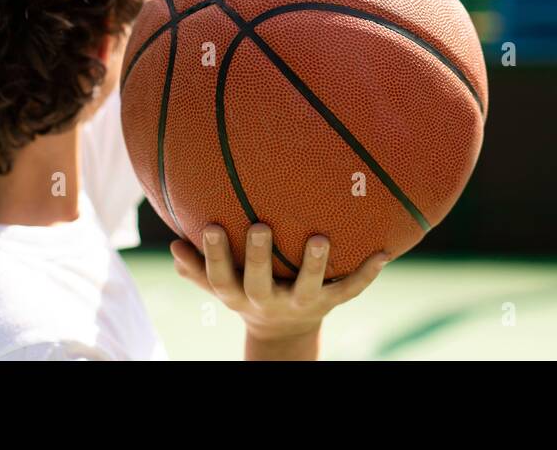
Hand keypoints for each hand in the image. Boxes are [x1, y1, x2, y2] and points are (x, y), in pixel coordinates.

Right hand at [170, 224, 388, 359]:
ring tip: (320, 238)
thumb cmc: (247, 289)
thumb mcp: (221, 284)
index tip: (213, 226)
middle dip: (259, 256)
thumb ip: (197, 269)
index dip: (215, 255)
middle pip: (260, 282)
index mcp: (238, 294)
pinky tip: (383, 253)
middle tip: (260, 226)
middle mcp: (268, 301)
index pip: (221, 276)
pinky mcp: (330, 302)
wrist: (283, 331)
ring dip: (314, 265)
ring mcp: (301, 303)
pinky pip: (350, 290)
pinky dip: (368, 274)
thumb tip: (173, 247)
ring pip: (308, 287)